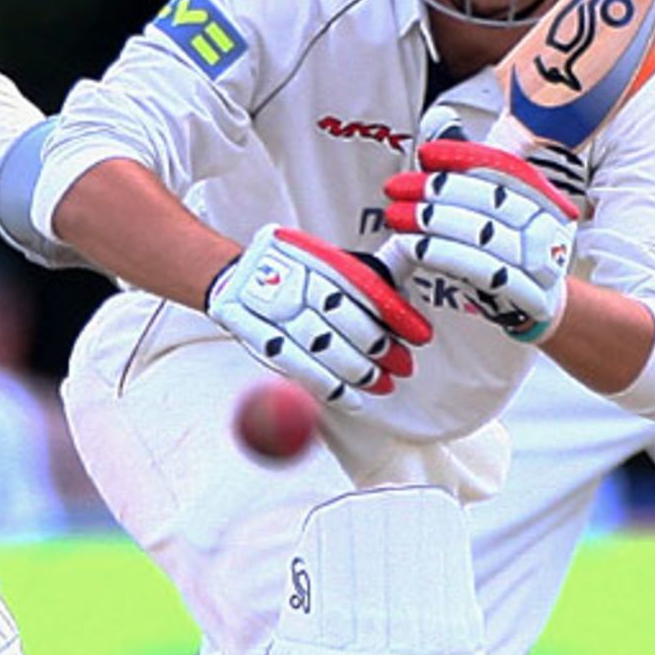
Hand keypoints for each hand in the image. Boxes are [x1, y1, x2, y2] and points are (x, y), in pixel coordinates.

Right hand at [205, 223, 431, 409]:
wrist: (234, 280)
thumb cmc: (294, 275)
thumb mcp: (329, 262)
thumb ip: (367, 274)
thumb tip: (404, 292)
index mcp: (315, 256)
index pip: (362, 284)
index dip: (394, 311)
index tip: (419, 334)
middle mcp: (292, 279)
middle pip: (341, 315)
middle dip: (377, 344)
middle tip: (403, 363)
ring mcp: (272, 309)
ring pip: (320, 344)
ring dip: (356, 369)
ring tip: (382, 383)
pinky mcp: (258, 338)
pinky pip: (296, 367)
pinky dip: (327, 386)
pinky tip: (352, 399)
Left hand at [384, 140, 580, 342]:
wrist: (541, 303)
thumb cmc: (510, 249)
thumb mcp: (497, 205)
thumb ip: (470, 168)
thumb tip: (439, 120)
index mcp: (542, 197)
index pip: (504, 169)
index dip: (463, 158)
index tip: (427, 154)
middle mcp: (546, 225)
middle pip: (491, 200)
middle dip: (438, 191)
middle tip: (397, 187)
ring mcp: (540, 262)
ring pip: (482, 235)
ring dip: (432, 223)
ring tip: (396, 215)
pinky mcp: (526, 294)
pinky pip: (480, 270)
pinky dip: (443, 255)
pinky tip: (413, 247)